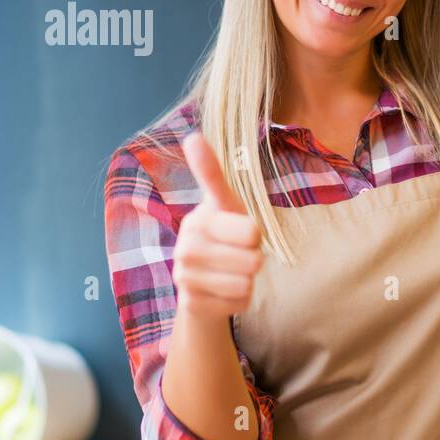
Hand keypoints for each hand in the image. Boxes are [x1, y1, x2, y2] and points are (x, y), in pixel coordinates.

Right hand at [174, 132, 263, 320]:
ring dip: (247, 280)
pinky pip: (239, 302)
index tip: (245, 232)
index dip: (255, 235)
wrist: (200, 283)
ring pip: (246, 283)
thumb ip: (211, 173)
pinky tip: (223, 291)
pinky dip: (240, 299)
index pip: (250, 231)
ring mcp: (184, 277)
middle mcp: (186, 247)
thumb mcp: (224, 204)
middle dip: (254, 259)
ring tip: (231, 272)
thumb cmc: (222, 236)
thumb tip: (192, 135)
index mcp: (198, 219)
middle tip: (238, 254)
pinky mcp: (191, 304)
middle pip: (254, 259)